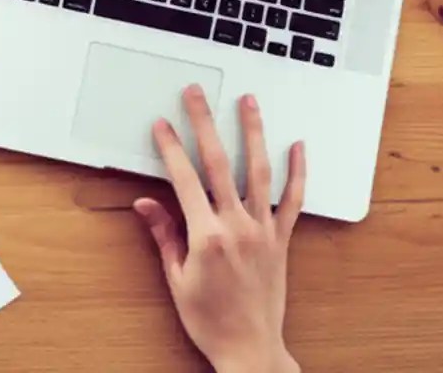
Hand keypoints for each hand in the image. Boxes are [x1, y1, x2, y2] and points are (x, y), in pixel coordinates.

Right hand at [134, 85, 305, 372]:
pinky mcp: (281, 240)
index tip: (162, 124)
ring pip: (258, 171)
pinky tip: (297, 146)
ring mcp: (263, 230)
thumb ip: (164, 236)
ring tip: (248, 102)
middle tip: (197, 94)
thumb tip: (145, 203)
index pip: (183, 179)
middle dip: (204, 123)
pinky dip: (297, 172)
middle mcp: (237, 226)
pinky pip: (293, 200)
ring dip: (252, 132)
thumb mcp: (176, 279)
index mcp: (205, 236)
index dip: (170, 148)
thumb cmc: (210, 319)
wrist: (249, 348)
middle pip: (218, 163)